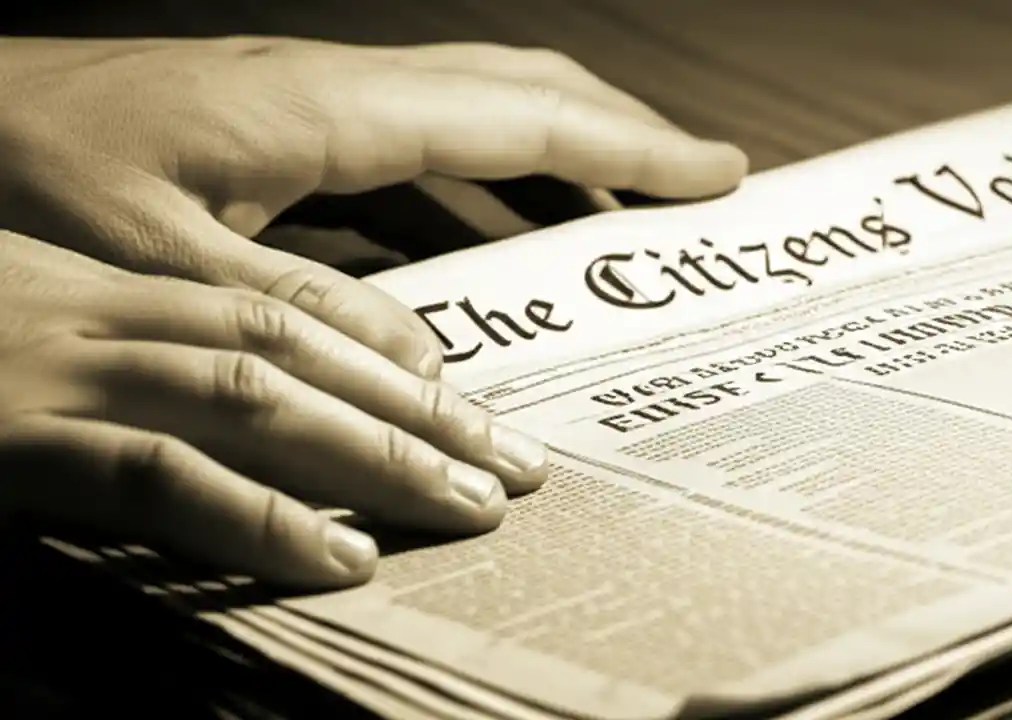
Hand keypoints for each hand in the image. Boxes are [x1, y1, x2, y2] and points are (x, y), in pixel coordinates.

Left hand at [0, 36, 748, 374]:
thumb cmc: (24, 175)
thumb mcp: (167, 268)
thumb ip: (306, 315)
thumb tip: (429, 364)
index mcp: (328, 110)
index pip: (522, 119)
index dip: (631, 148)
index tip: (717, 174)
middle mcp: (335, 87)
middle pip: (515, 88)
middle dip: (616, 134)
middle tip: (693, 187)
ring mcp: (307, 98)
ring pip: (469, 110)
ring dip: (554, 158)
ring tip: (613, 220)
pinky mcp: (276, 126)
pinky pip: (413, 149)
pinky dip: (476, 187)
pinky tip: (485, 239)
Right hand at [0, 232, 550, 589]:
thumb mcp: (27, 346)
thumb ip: (128, 393)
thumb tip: (234, 453)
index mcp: (107, 284)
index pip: (284, 312)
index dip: (388, 360)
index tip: (472, 410)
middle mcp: (98, 312)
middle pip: (299, 351)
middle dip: (418, 413)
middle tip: (516, 469)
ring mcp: (52, 370)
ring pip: (254, 398)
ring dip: (375, 455)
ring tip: (472, 508)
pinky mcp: (5, 438)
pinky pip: (154, 474)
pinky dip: (254, 517)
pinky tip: (340, 558)